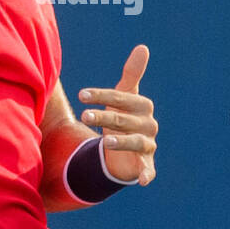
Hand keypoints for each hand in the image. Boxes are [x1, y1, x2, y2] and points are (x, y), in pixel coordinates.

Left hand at [78, 45, 157, 185]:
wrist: (128, 148)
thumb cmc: (124, 116)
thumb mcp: (125, 96)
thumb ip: (132, 73)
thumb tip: (143, 47)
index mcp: (143, 106)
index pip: (121, 98)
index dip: (102, 96)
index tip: (81, 95)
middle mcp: (148, 124)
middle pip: (124, 119)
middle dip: (105, 117)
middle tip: (84, 115)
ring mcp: (148, 144)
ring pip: (134, 142)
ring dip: (120, 142)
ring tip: (104, 141)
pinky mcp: (146, 164)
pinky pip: (149, 169)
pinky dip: (148, 174)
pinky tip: (144, 181)